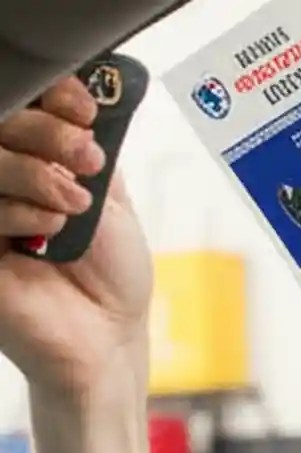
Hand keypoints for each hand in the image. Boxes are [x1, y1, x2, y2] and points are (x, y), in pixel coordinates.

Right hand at [0, 76, 152, 397]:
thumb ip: (93, 150)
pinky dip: (16, 210)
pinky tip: (49, 232)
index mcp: (36, 158)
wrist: (106, 334)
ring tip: (75, 206)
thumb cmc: (111, 271)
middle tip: (87, 163)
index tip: (87, 111)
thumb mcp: (112, 200)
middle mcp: (3, 178)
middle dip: (46, 132)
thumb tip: (92, 94)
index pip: (27, 101)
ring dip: (34, 173)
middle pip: (1, 121)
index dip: (54, 94)